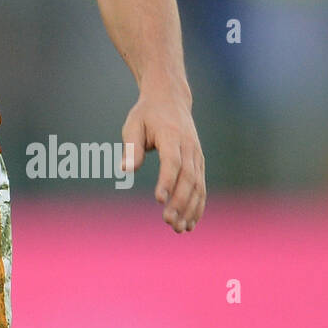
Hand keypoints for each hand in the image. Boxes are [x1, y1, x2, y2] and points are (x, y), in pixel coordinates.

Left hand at [121, 85, 205, 232]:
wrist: (170, 99)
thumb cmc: (147, 114)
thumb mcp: (133, 124)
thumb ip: (132, 147)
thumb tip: (126, 169)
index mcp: (172, 136)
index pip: (172, 162)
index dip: (167, 181)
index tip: (159, 200)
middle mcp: (189, 147)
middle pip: (188, 178)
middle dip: (180, 202)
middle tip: (168, 221)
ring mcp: (197, 156)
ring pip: (198, 186)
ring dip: (190, 209)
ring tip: (180, 229)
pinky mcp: (199, 163)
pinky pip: (201, 187)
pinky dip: (198, 205)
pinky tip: (190, 223)